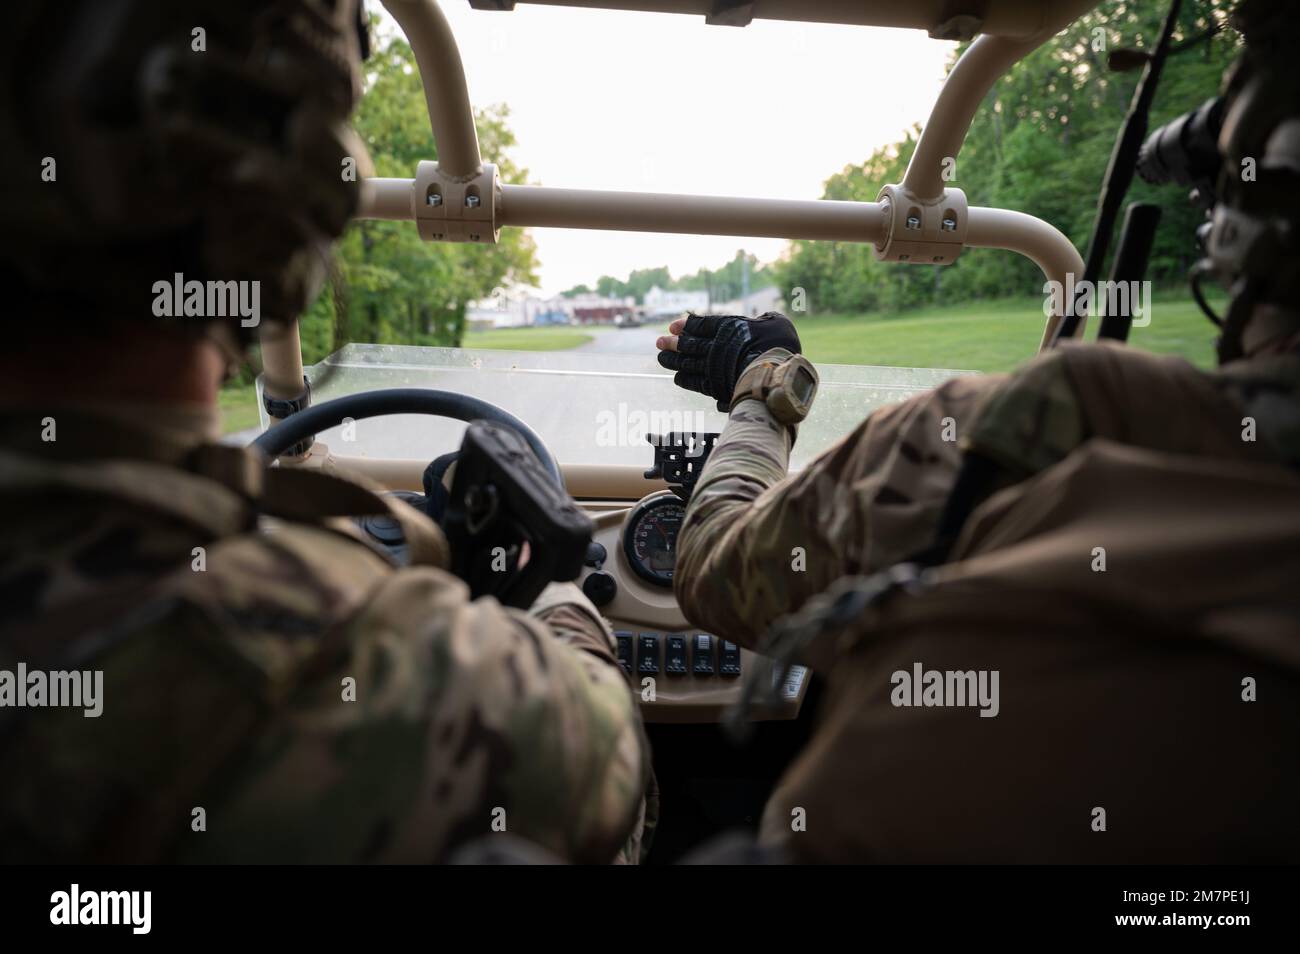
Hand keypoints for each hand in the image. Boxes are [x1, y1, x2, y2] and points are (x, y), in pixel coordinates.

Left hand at [655, 312, 801, 410]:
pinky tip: (678, 377)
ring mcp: (714, 367)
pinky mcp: (716, 386)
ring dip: (673, 359)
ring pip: (688, 362)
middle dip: (673, 343)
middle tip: (659, 342)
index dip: (686, 325)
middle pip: (690, 344)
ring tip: (661, 357)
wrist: (777, 373)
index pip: (702, 325)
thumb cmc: (781, 345)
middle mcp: (717, 346)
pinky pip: (696, 381)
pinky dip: (685, 378)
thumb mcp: (776, 322)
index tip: (673, 326)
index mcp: (729, 327)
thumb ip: (765, 319)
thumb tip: (762, 320)